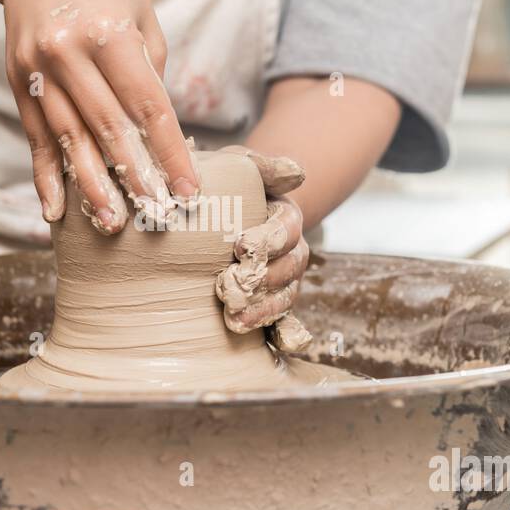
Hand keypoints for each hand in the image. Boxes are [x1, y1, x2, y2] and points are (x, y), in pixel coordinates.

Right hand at [1, 0, 199, 232]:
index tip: (187, 189)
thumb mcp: (140, 13)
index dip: (168, 152)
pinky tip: (55, 211)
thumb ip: (150, 71)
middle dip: (133, 177)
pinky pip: (36, 136)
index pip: (147, 105)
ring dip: (91, 186)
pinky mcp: (17, 79)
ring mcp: (37, 68)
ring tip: (111, 224)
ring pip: (69, 139)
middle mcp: (68, 53)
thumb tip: (158, 131)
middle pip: (107, 128)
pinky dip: (45, 176)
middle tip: (154, 217)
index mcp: (109, 34)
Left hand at [214, 147, 312, 352]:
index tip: (239, 246)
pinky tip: (275, 343)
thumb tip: (297, 174)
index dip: (268, 238)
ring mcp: (282, 281)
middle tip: (230, 286)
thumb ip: (263, 167)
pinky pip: (284, 323)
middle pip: (290, 268)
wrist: (212, 214)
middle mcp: (290, 251)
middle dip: (263, 279)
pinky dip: (284, 334)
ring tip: (234, 318)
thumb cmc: (226, 187)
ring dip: (264, 309)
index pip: (288, 229)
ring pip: (286, 297)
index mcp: (285, 218)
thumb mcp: (239, 168)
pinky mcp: (268, 304)